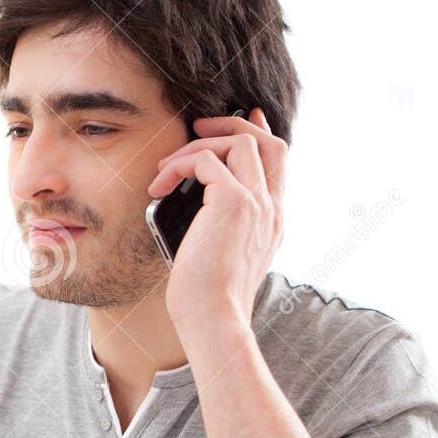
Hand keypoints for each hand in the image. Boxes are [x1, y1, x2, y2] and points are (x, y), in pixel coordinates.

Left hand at [147, 107, 286, 343]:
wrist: (214, 320)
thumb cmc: (207, 298)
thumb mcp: (220, 256)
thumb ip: (219, 227)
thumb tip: (193, 209)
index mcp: (273, 219)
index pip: (279, 161)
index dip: (261, 132)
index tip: (244, 118)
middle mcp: (271, 208)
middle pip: (267, 141)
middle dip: (232, 125)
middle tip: (197, 128)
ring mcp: (256, 203)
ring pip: (239, 142)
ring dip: (197, 146)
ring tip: (166, 168)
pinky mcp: (233, 202)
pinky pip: (207, 159)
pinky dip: (178, 164)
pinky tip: (158, 186)